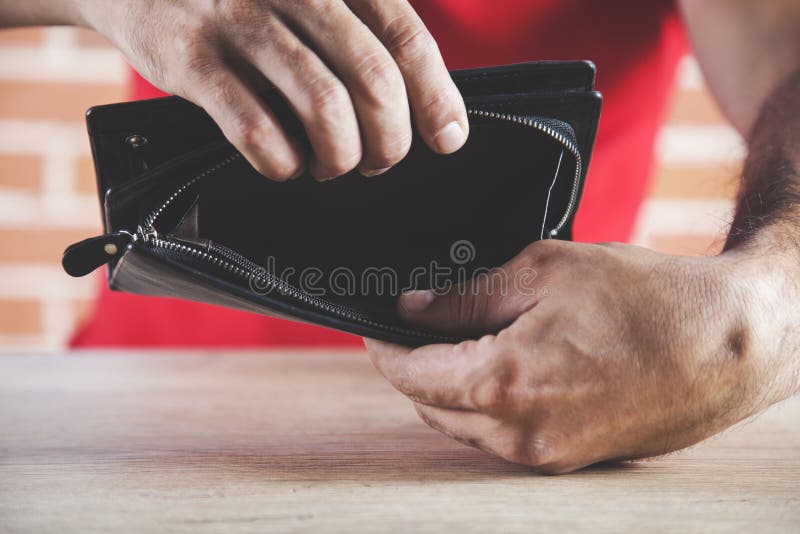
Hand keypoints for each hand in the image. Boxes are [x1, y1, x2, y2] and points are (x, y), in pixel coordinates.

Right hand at [74, 0, 467, 179]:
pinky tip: (285, 164)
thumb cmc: (242, 1)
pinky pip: (258, 131)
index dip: (436, 96)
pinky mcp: (193, 60)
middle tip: (381, 160)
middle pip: (374, 78)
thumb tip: (422, 104)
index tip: (449, 137)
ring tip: (334, 166)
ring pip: (325, 106)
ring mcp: (239, 19)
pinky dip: (283, 163)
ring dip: (341, 155)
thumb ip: (359, 34)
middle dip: (390, 138)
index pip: (405, 36)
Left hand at [366, 240, 797, 472]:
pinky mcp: (570, 458)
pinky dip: (484, 408)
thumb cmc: (644, 297)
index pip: (409, 374)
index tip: (373, 324)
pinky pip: (502, 438)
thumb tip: (410, 307)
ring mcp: (546, 454)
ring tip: (452, 345)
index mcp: (504, 382)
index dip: (381, 347)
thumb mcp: (542, 271)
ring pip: (464, 427)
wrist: (727, 343)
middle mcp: (520, 433)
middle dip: (410, 368)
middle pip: (430, 405)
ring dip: (446, 390)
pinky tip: (496, 371)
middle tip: (412, 328)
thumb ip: (465, 296)